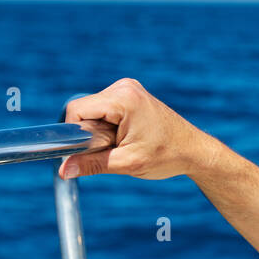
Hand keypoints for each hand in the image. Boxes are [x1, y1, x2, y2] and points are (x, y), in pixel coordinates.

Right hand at [57, 78, 214, 179]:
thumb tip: (63, 170)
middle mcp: (124, 87)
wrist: (195, 151)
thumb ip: (92, 164)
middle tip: (115, 149)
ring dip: (99, 132)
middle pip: (83, 110)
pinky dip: (108, 127)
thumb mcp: (127, 163)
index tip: (88, 151)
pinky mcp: (130, 95)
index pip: (76, 110)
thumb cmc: (167, 156)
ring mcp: (128, 89)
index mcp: (124, 98)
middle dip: (91, 134)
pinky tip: (127, 137)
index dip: (75, 133)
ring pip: (92, 112)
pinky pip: (104, 111)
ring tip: (125, 144)